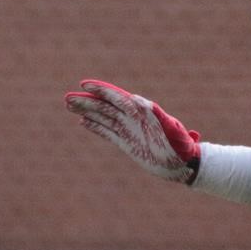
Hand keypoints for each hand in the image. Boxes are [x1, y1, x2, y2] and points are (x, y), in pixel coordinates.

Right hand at [63, 79, 200, 182]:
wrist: (183, 164)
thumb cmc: (181, 146)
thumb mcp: (171, 129)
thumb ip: (156, 114)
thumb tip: (137, 101)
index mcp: (141, 112)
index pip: (117, 97)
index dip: (101, 90)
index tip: (84, 85)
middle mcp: (132, 119)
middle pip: (105, 106)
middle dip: (86, 101)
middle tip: (67, 98)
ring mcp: (128, 131)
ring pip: (103, 118)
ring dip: (86, 111)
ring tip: (69, 105)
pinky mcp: (127, 144)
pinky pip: (107, 133)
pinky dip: (95, 127)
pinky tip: (82, 122)